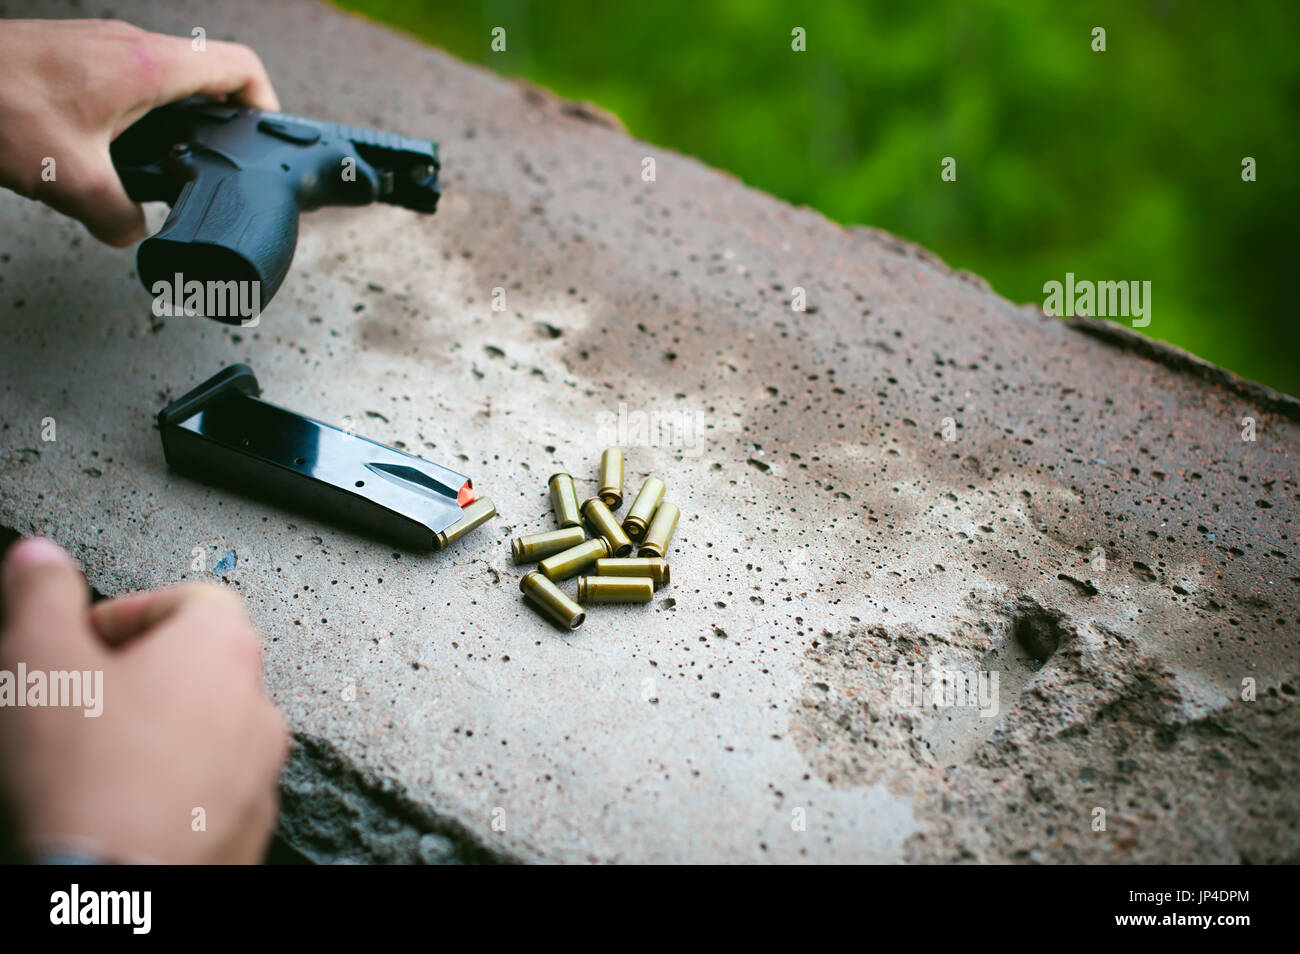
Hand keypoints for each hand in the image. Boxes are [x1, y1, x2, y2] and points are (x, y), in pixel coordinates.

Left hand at [0, 18, 278, 244]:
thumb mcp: (74, 180)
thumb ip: (120, 217)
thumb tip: (133, 234)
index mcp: (148, 66)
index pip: (238, 66)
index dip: (265, 103)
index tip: (265, 138)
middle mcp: (130, 47)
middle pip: (206, 76)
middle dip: (220, 123)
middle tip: (222, 163)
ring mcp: (100, 48)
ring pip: (164, 81)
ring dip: (175, 122)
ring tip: (169, 165)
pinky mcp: (73, 57)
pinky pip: (127, 83)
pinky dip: (137, 118)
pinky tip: (114, 154)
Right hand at [0, 537, 288, 863]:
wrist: (111, 889)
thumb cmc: (87, 777)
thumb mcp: (39, 661)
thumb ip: (42, 594)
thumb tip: (40, 557)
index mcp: (224, 648)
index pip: (189, 598)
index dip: (127, 612)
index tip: (83, 638)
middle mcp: (259, 706)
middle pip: (201, 666)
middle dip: (140, 674)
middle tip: (84, 697)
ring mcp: (261, 773)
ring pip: (209, 731)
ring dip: (159, 732)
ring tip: (98, 756)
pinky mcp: (249, 829)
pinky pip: (212, 791)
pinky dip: (174, 788)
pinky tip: (122, 802)